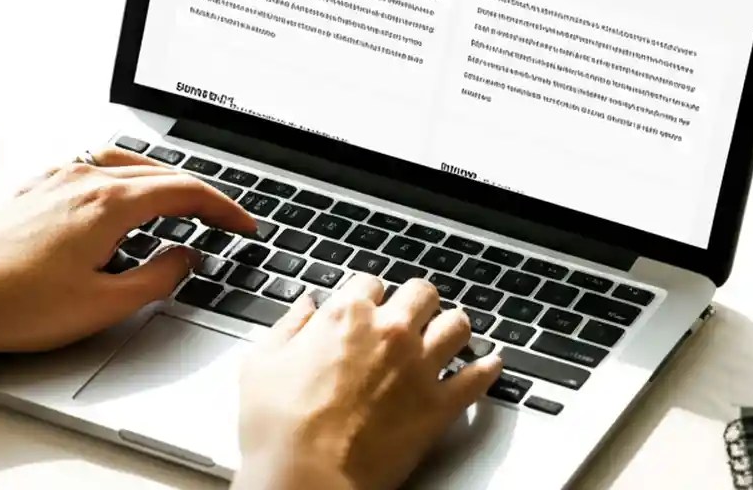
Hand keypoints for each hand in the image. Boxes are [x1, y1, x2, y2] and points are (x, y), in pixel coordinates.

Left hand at [0, 147, 254, 367]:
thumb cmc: (16, 305)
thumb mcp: (106, 304)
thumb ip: (158, 276)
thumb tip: (183, 258)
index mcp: (108, 203)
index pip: (185, 192)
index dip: (224, 208)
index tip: (242, 224)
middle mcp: (82, 180)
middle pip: (159, 172)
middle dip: (198, 194)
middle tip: (220, 218)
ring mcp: (54, 181)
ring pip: (123, 163)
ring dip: (158, 180)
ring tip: (174, 203)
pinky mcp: (32, 192)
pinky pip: (89, 169)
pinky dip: (119, 179)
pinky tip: (115, 201)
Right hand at [234, 275, 502, 489]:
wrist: (306, 478)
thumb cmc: (278, 429)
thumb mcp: (261, 365)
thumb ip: (288, 327)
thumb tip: (304, 306)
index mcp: (347, 316)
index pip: (370, 282)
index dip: (368, 295)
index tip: (368, 305)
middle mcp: (390, 332)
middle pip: (422, 293)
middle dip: (417, 302)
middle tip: (412, 316)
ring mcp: (420, 366)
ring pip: (457, 326)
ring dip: (453, 329)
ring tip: (450, 336)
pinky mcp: (440, 404)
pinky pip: (479, 378)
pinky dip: (488, 369)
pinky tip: (491, 365)